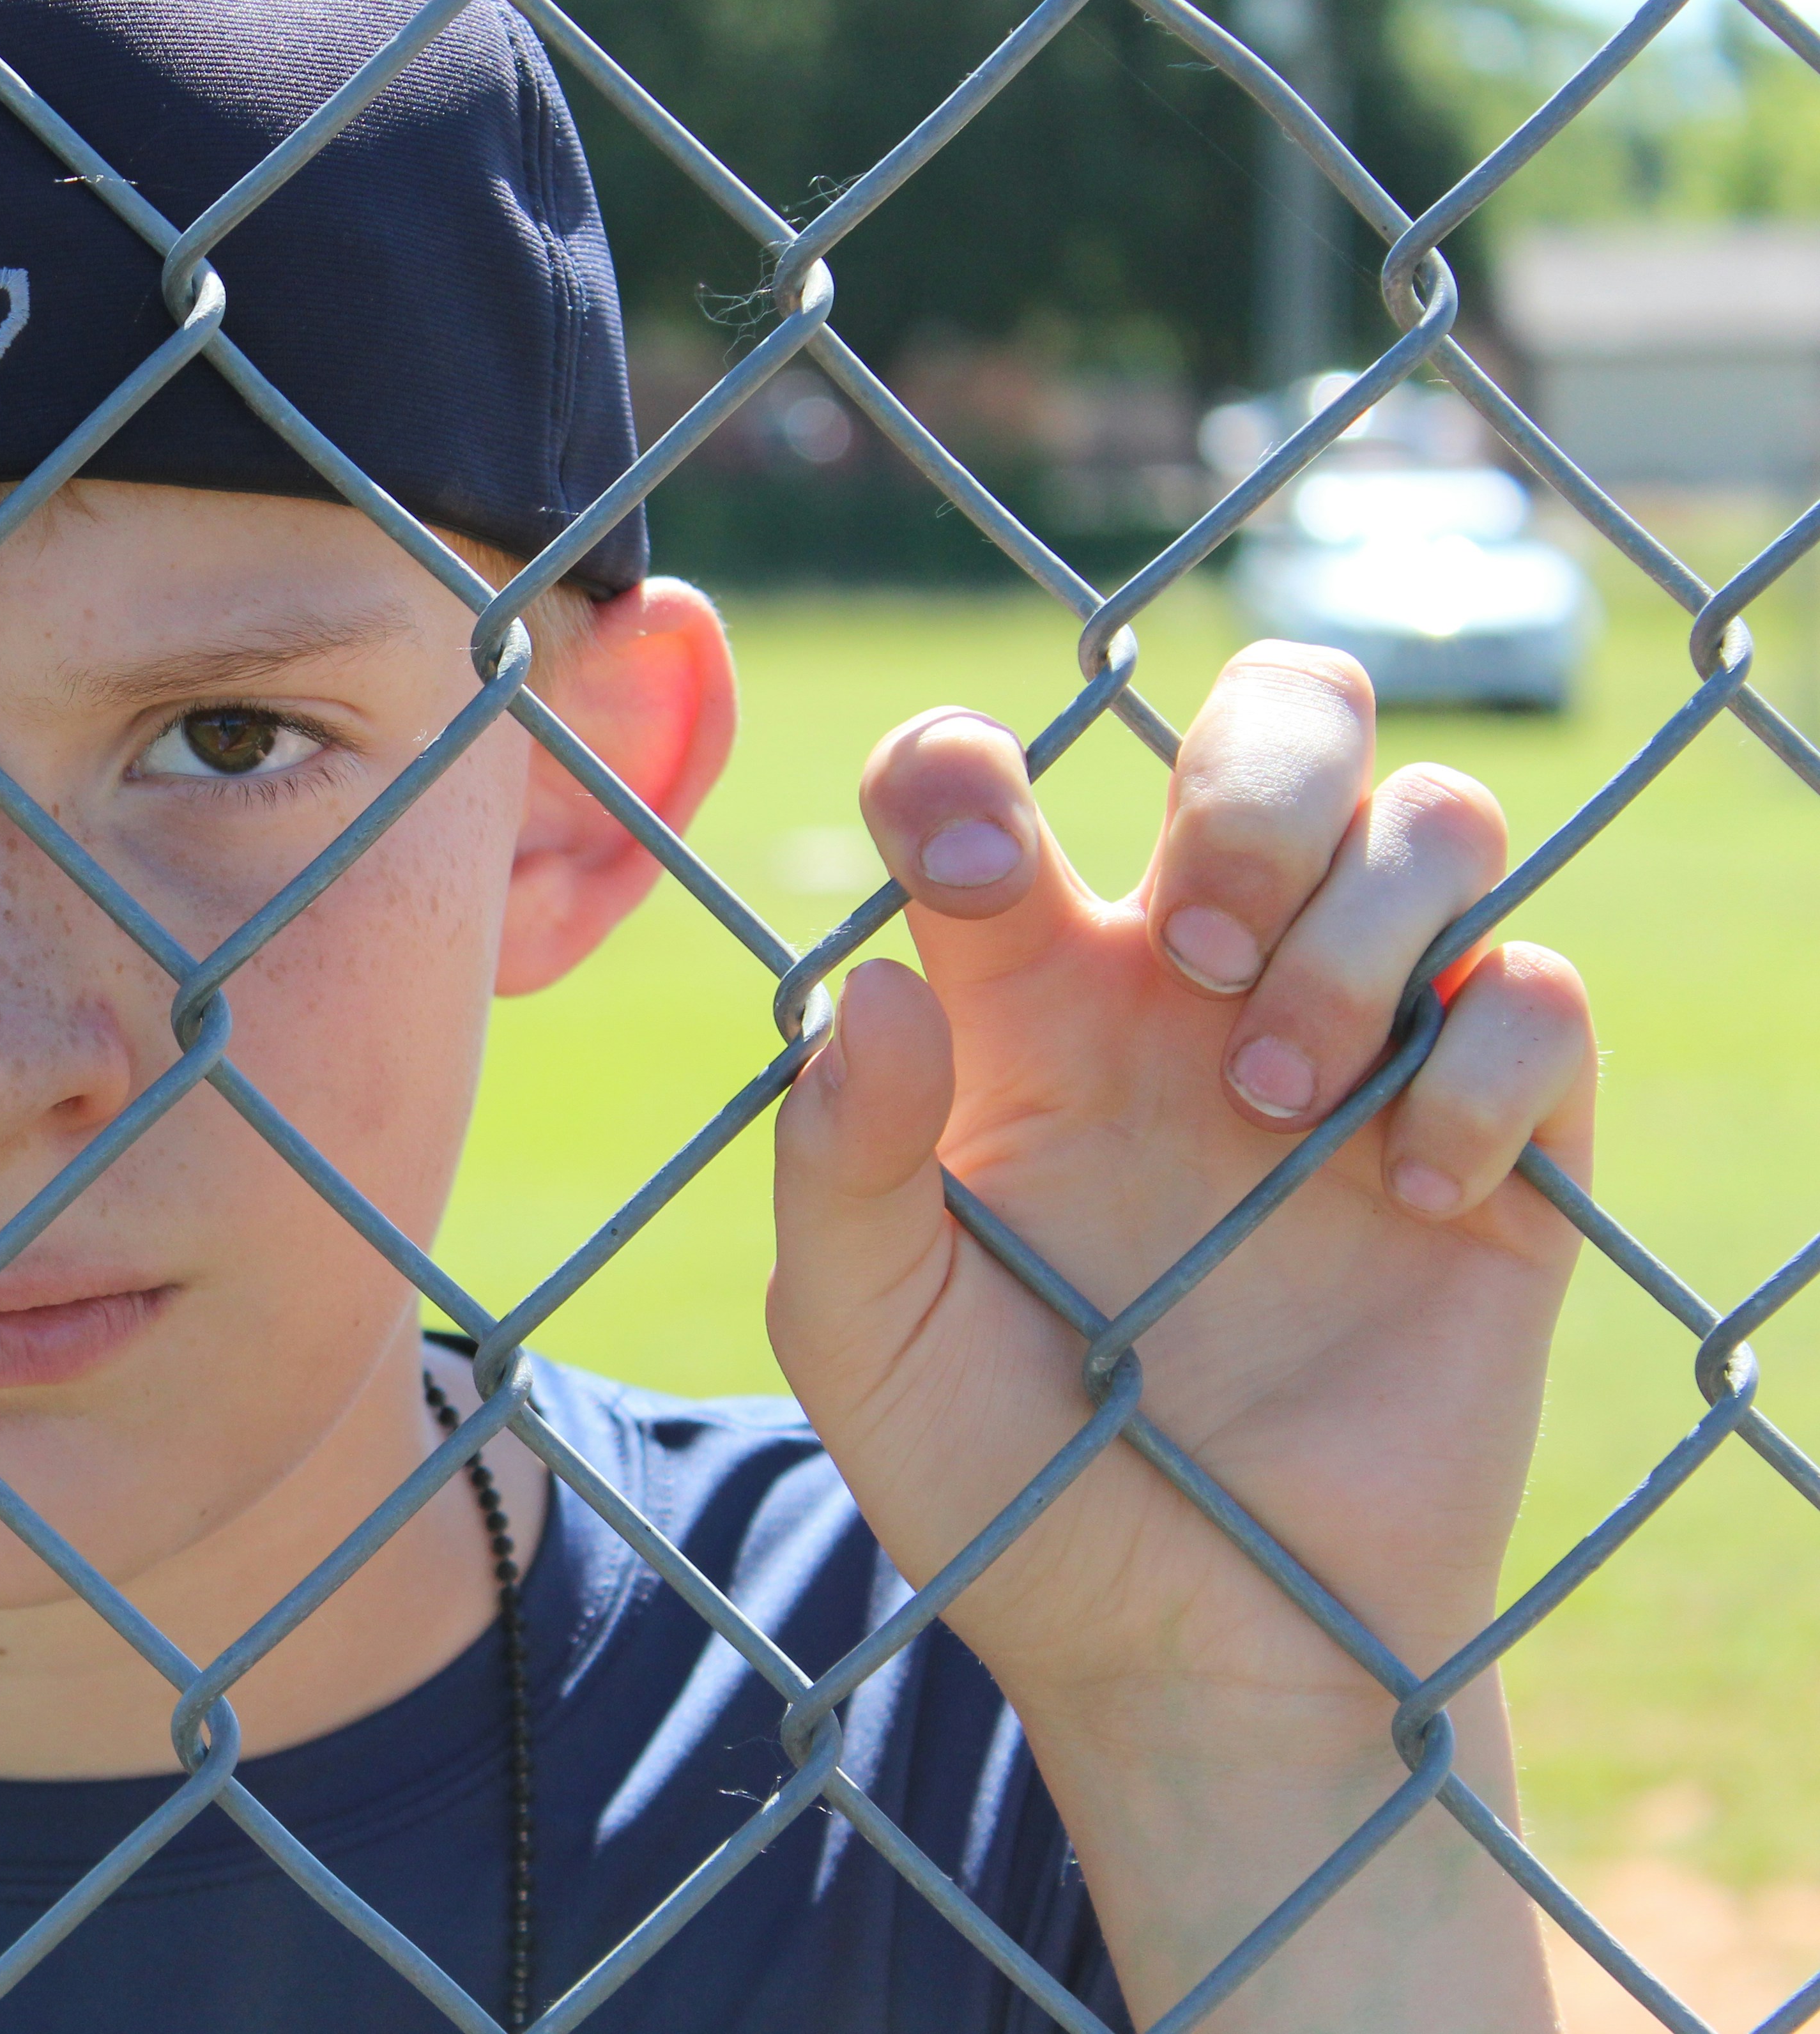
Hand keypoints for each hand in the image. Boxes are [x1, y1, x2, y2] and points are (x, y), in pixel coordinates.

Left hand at [766, 644, 1589, 2031]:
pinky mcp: (1499, 1150)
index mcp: (1019, 999)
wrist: (1187, 1657)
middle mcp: (1191, 991)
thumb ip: (837, 1161)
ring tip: (1280, 1102)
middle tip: (1197, 951)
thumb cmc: (1001, 1484)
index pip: (982, 783)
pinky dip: (1488, 1063)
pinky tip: (1415, 1194)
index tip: (969, 870)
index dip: (961, 767)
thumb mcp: (862, 1339)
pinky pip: (1538, 992)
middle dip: (1254, 782)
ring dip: (1362, 925)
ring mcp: (1356, 1051)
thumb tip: (878, 984)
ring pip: (1434, 819)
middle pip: (1281, 719)